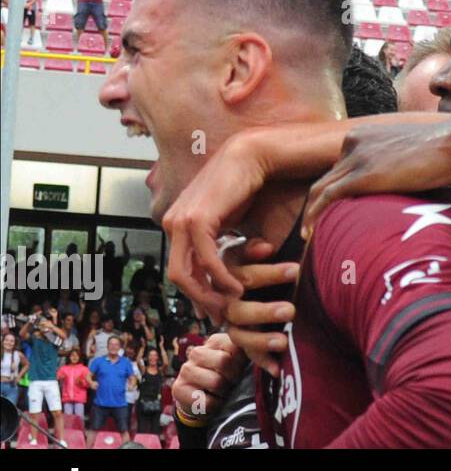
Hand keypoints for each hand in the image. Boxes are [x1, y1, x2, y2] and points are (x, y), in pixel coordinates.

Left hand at [161, 131, 269, 315]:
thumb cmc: (253, 187)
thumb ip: (231, 250)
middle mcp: (174, 223)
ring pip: (184, 273)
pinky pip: (206, 261)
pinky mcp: (196, 220)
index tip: (219, 307)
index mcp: (180, 223)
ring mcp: (181, 221)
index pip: (181, 268)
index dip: (198, 292)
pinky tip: (238, 287)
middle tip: (223, 315)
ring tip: (233, 304)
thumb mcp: (237, 225)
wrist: (257, 155)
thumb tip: (236, 279)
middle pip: (178, 276)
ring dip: (209, 294)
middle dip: (200, 299)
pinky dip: (221, 278)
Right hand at [172, 333, 246, 420]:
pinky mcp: (178, 388)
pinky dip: (214, 405)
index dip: (242, 362)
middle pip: (223, 361)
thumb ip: (249, 353)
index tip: (241, 369)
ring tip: (221, 391)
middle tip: (231, 382)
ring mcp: (185, 369)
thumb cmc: (226, 377)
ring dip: (223, 392)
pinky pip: (205, 400)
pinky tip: (212, 400)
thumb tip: (266, 349)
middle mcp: (197, 352)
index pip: (235, 346)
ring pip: (215, 381)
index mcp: (215, 341)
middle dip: (233, 377)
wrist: (202, 400)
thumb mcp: (239, 362)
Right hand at [222, 247, 298, 375]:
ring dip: (260, 340)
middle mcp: (226, 298)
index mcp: (230, 272)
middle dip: (264, 311)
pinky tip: (277, 369)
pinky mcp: (241, 336)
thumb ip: (261, 245)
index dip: (270, 274)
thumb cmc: (268, 250)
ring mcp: (232, 320)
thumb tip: (267, 246)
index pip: (246, 276)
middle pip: (238, 310)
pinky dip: (262, 361)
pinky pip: (247, 352)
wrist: (258, 270)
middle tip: (291, 310)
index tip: (296, 270)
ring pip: (239, 334)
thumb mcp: (263, 243)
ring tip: (283, 342)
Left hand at [303, 113, 450, 235]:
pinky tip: (312, 236)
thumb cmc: (445, 150)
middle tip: (313, 233)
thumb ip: (395, 165)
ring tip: (310, 240)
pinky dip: (316, 217)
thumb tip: (400, 187)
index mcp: (363, 135)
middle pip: (325, 180)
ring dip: (312, 216)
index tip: (333, 215)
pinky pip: (328, 198)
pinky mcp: (364, 175)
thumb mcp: (410, 152)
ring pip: (320, 190)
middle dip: (316, 207)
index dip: (333, 194)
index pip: (339, 169)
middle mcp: (353, 143)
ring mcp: (357, 158)